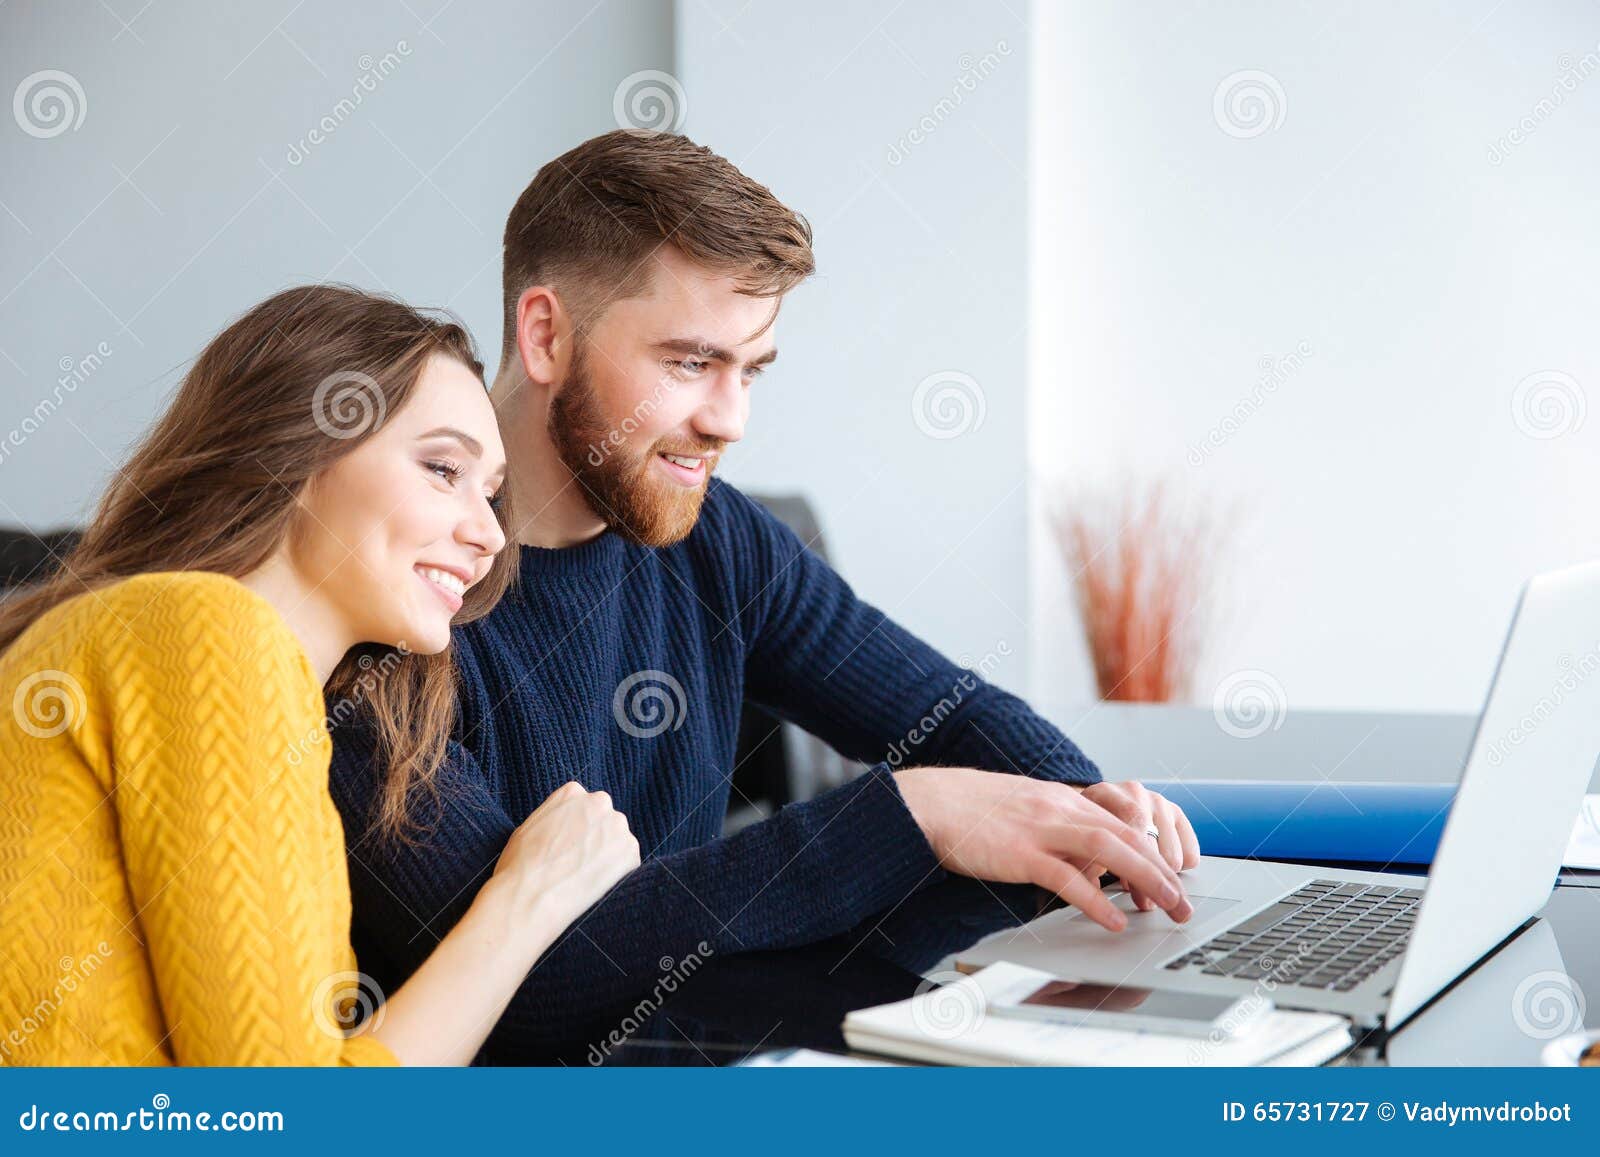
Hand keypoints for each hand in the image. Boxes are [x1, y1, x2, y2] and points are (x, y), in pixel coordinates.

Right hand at [493, 781, 640, 931]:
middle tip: (580, 863)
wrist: (529, 897)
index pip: (585, 806)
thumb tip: (566, 824)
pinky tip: (595, 885)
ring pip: (618, 840)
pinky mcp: (630, 851)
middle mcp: (599, 801)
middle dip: (597, 838)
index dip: (578, 829)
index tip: (570, 846)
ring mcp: (617, 825)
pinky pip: (628, 862)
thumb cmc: (520, 865)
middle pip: (605, 820)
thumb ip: (556, 816)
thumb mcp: (530, 826)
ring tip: (585, 876)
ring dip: (608, 856)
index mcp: (573, 792)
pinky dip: (617, 874)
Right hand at [893, 767, 1193, 931]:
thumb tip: (1086, 862)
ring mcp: (1040, 828)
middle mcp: (1059, 808)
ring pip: (1108, 850)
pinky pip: (1065, 877)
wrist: (928, 802)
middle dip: (1163, 871)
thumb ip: (1058, 828)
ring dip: (1146, 880)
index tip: (1174, 878)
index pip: (1124, 822)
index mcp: (1063, 798)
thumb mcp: (1025, 808)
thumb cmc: (971, 811)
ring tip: (1169, 907)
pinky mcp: (1018, 853)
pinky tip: (1113, 920)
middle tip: (1185, 903)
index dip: (1155, 851)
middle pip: (1127, 835)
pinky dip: (1095, 900)